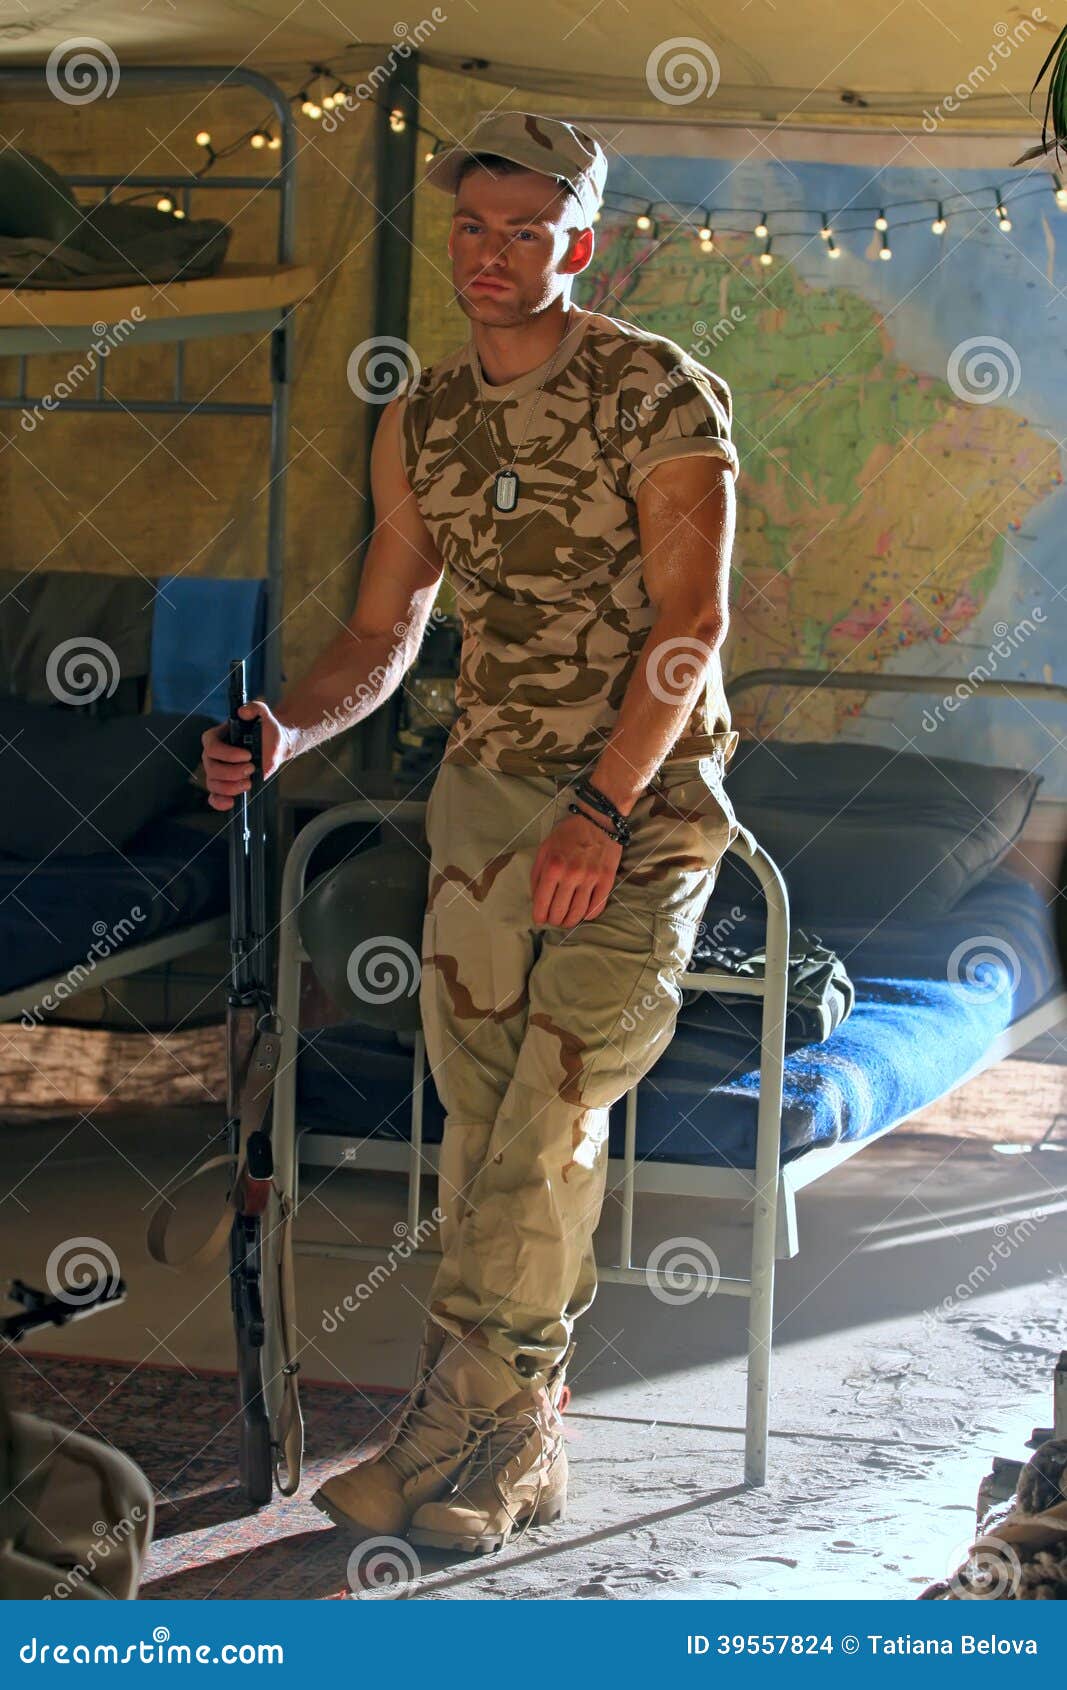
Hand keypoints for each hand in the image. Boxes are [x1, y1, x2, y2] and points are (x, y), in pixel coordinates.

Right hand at [200, 701, 294, 811]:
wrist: (275, 745)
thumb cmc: (266, 729)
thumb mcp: (263, 714)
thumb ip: (254, 708)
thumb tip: (243, 712)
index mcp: (216, 737)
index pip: (211, 746)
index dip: (227, 753)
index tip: (247, 755)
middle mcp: (213, 755)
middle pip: (211, 768)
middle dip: (231, 772)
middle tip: (251, 769)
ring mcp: (217, 771)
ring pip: (213, 783)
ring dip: (230, 787)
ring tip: (249, 783)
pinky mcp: (225, 785)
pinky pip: (214, 797)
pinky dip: (219, 802)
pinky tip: (231, 802)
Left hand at [530, 805, 621, 927]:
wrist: (598, 819)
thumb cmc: (568, 833)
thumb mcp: (544, 848)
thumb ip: (537, 873)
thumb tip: (537, 898)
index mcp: (553, 867)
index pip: (542, 902)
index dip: (539, 915)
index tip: (539, 919)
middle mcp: (571, 875)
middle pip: (560, 912)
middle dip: (554, 920)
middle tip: (554, 919)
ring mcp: (591, 878)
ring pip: (578, 913)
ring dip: (570, 921)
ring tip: (567, 920)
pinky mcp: (607, 880)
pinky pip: (597, 907)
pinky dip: (588, 915)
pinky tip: (584, 913)